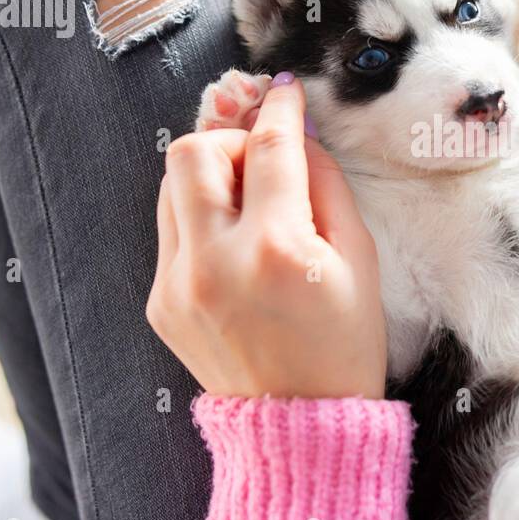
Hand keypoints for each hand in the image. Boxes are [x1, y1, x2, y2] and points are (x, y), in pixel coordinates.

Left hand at [146, 74, 386, 398]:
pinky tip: (237, 252)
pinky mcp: (159, 304)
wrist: (303, 426)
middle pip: (191, 152)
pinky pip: (171, 233)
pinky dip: (202, 222)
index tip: (285, 93)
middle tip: (263, 162)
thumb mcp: (359, 259)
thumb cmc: (345, 344)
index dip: (280, 111)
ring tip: (251, 206)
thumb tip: (296, 135)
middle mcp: (212, 262)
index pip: (269, 149)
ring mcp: (176, 285)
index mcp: (273, 250)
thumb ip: (326, 186)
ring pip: (170, 187)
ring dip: (210, 178)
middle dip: (228, 140)